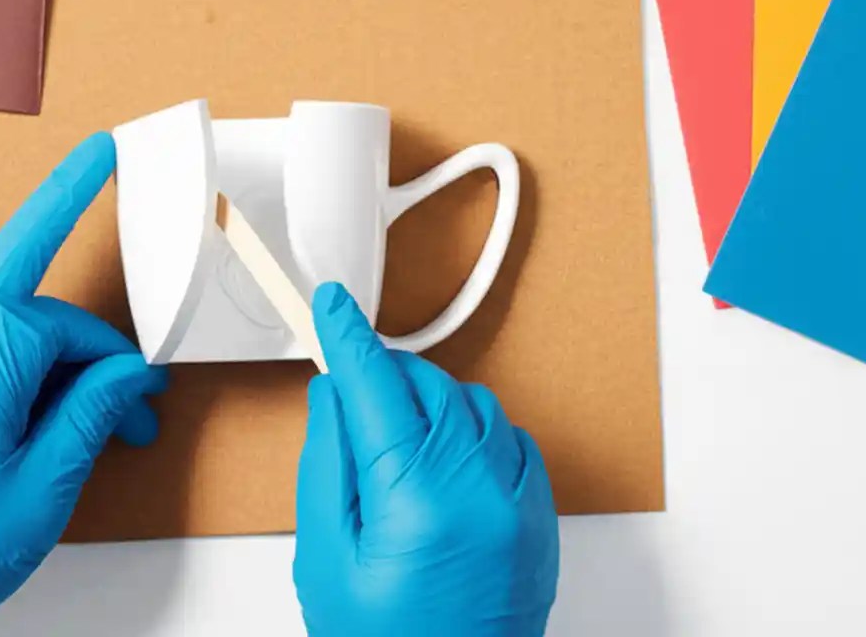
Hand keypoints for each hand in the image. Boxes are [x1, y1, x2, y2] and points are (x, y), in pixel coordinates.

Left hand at [0, 133, 166, 635]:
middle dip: (89, 360)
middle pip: (32, 319)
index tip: (105, 155)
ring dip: (49, 378)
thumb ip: (87, 413)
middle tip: (133, 418)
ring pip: (0, 342)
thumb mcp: (42, 486)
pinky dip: (8, 388)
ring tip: (80, 440)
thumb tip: (122, 373)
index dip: (92, 254)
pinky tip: (28, 438)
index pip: (54, 294)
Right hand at [294, 283, 558, 635]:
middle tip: (350, 395)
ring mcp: (520, 504)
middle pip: (428, 386)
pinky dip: (473, 432)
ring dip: (429, 403)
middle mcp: (482, 490)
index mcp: (418, 499)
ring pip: (473, 404)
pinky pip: (510, 439)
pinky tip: (443, 460)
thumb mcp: (326, 559)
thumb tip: (332, 396)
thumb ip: (327, 465)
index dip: (349, 338)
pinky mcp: (540, 518)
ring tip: (392, 443)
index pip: (377, 387)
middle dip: (385, 375)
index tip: (332, 306)